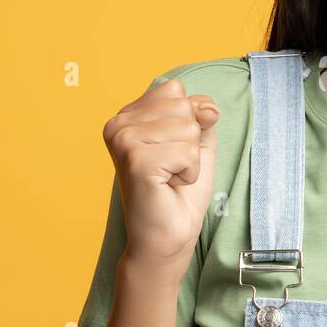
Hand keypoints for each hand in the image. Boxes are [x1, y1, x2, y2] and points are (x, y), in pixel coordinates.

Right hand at [102, 79, 219, 266]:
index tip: (173, 151)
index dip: (190, 120)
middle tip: (171, 168)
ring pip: (188, 127)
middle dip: (191, 140)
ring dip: (191, 159)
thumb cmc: (180, 192)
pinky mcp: (136, 161)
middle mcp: (118, 123)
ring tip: (170, 178)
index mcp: (127, 115)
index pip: (175, 89)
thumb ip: (201, 115)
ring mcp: (124, 140)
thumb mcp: (197, 143)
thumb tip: (207, 108)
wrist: (167, 237)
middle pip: (183, 105)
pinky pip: (188, 152)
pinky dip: (190, 173)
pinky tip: (169, 186)